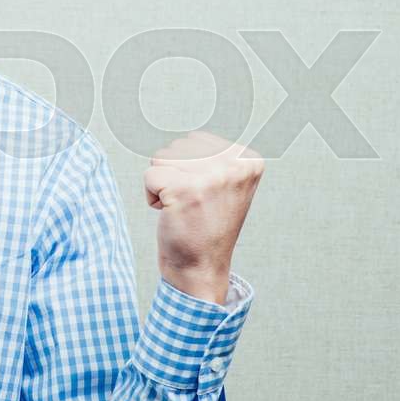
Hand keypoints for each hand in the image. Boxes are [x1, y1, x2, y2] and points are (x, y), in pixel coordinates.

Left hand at [142, 130, 263, 303]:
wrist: (201, 266)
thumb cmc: (206, 224)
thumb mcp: (226, 183)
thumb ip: (216, 155)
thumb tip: (188, 134)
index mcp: (250, 159)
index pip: (196, 140)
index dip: (190, 168)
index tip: (206, 195)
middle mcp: (235, 165)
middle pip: (177, 147)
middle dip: (174, 174)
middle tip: (192, 204)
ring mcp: (211, 177)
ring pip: (161, 158)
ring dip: (163, 184)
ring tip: (182, 208)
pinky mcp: (184, 189)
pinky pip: (149, 176)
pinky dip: (151, 196)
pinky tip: (170, 214)